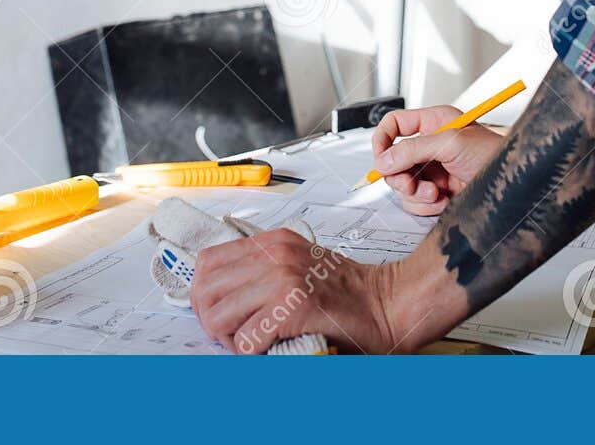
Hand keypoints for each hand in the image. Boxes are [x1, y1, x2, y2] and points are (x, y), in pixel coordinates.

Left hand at [192, 227, 402, 353]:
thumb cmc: (348, 296)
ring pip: (218, 316)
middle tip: (234, 336)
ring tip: (253, 343)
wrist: (389, 304)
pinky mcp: (294, 306)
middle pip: (205, 290)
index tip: (220, 314)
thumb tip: (219, 299)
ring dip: (230, 339)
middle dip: (212, 321)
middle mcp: (274, 254)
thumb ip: (262, 273)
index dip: (205, 296)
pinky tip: (273, 348)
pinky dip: (253, 353)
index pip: (207, 263)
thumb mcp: (298, 268)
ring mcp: (283, 277)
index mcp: (272, 242)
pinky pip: (246, 340)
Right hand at [372, 105, 502, 215]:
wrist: (514, 186)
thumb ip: (414, 149)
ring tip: (437, 194)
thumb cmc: (494, 154)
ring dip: (416, 193)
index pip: (395, 125)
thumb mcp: (451, 144)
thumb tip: (384, 160)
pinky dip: (426, 205)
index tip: (381, 160)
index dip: (383, 140)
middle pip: (393, 160)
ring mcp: (433, 170)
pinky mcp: (438, 192)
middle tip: (411, 184)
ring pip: (403, 184)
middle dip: (401, 175)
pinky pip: (416, 201)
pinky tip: (444, 201)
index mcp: (433, 123)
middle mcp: (430, 145)